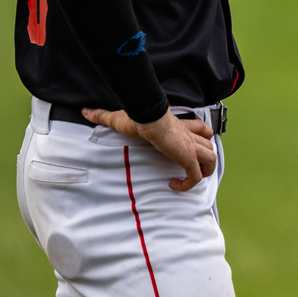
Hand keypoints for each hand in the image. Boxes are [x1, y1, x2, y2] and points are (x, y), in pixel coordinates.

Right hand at [83, 107, 216, 190]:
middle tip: (192, 168)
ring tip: (187, 179)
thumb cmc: (137, 116)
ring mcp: (190, 147)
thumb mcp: (119, 117)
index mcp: (180, 127)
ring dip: (203, 172)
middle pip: (210, 146)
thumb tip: (86, 111)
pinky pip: (196, 175)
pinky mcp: (187, 157)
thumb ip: (104, 115)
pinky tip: (175, 185)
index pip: (202, 129)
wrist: (146, 116)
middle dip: (205, 159)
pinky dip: (189, 183)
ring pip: (211, 160)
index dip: (201, 139)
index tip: (189, 151)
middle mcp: (189, 136)